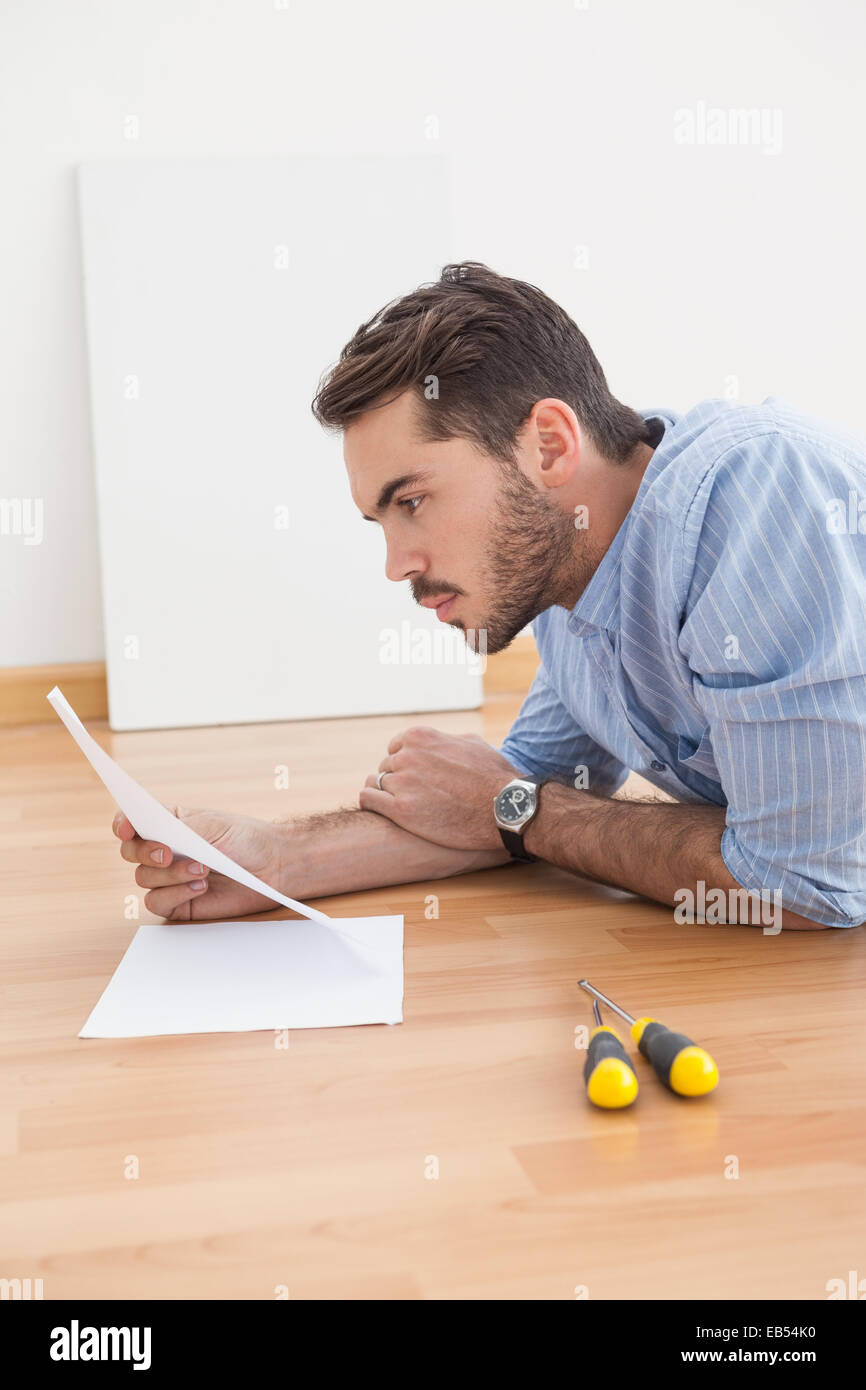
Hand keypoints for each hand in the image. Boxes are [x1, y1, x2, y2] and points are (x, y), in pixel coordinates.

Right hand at [112, 807, 286, 921]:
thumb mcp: (214, 826)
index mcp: (167, 823)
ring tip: (203, 869)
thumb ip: (183, 830)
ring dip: (170, 875)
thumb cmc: (245, 839)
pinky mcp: (177, 902)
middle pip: (130, 852)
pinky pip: (157, 902)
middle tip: (167, 853)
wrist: (273, 866)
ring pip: (144, 879)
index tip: (126, 828)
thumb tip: (157, 837)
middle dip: (144, 852)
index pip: (132, 821)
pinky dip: (175, 894)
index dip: (122, 823)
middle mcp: (163, 850)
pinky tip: (200, 887)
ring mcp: (168, 878)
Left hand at [359, 726, 520, 849]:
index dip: (405, 763)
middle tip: (414, 796)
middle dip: (398, 780)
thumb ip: (446, 741)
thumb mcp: (472, 744)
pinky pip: (368, 800)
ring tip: (401, 806)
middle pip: (387, 767)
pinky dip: (371, 803)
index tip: (415, 777)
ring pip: (375, 783)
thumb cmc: (495, 776)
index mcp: (421, 737)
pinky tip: (383, 811)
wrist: (505, 807)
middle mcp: (408, 756)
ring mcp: (403, 782)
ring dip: (386, 794)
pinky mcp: (401, 810)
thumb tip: (440, 742)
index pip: (395, 747)